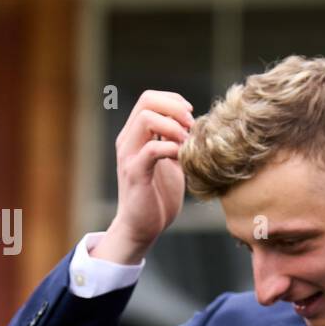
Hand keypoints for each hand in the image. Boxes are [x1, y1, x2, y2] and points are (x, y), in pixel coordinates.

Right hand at [94, 90, 195, 264]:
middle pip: (147, 100)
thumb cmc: (159, 196)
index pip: (149, 98)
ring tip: (187, 143)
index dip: (173, 101)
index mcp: (135, 135)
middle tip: (191, 126)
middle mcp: (128, 140)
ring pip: (147, 119)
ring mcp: (129, 155)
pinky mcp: (135, 172)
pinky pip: (152, 149)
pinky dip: (172, 148)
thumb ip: (176, 143)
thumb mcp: (171, 163)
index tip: (191, 116)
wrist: (142, 227)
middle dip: (175, 108)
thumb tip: (196, 127)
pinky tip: (182, 159)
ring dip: (174, 126)